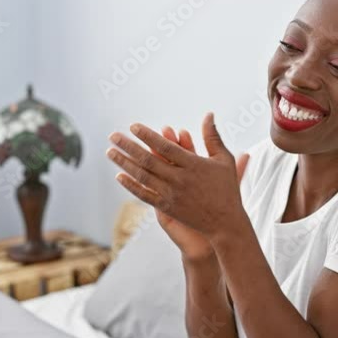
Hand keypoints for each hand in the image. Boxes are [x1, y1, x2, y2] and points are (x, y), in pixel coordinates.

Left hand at [107, 113, 249, 244]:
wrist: (226, 223)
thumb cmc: (227, 189)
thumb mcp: (224, 160)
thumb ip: (213, 137)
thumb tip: (208, 114)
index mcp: (193, 164)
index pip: (165, 146)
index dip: (147, 135)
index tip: (133, 126)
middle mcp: (180, 179)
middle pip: (148, 159)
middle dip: (128, 146)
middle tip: (113, 136)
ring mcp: (172, 194)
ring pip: (143, 176)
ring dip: (124, 163)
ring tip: (110, 152)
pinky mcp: (167, 208)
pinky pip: (145, 195)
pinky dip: (131, 186)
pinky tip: (119, 176)